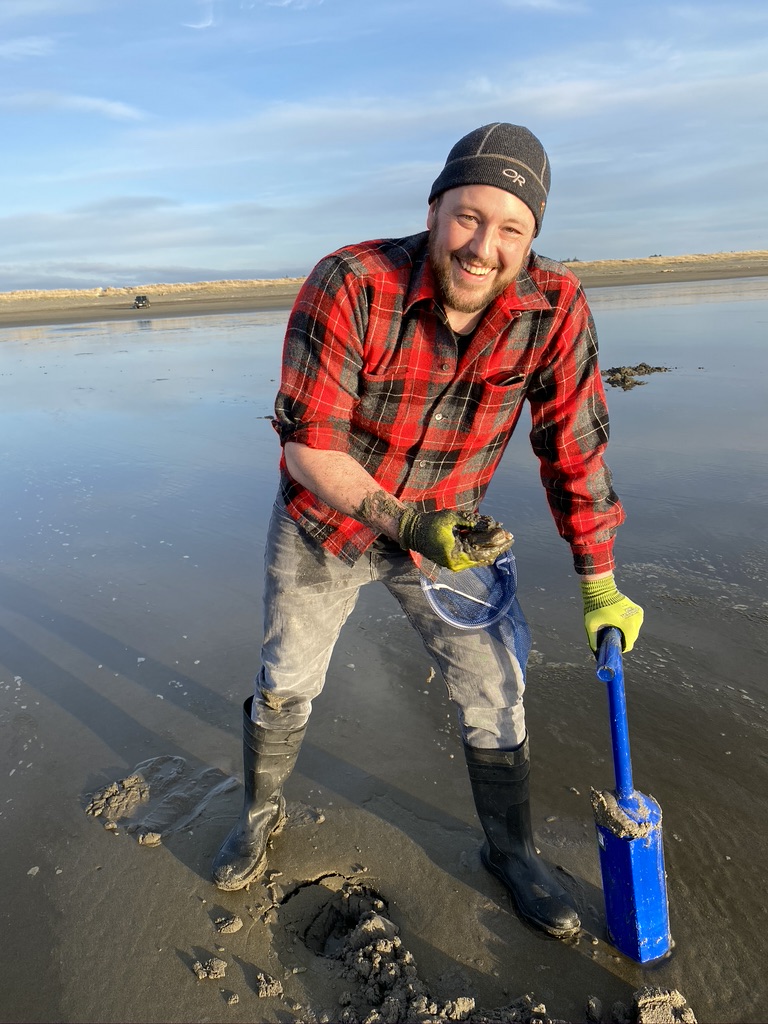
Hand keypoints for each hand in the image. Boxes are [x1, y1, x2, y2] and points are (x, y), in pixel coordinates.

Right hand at [398, 508, 512, 571]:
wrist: (413, 532)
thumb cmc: (431, 523)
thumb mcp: (452, 518)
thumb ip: (473, 522)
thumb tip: (492, 525)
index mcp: (456, 554)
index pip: (482, 550)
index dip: (496, 542)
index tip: (507, 533)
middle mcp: (457, 563)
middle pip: (483, 557)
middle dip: (498, 546)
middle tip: (511, 538)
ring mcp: (455, 564)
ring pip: (479, 559)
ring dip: (492, 549)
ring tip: (505, 541)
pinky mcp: (454, 561)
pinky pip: (472, 559)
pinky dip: (482, 552)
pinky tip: (492, 546)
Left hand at [580, 574, 643, 652]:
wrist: (602, 589)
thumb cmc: (596, 607)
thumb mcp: (591, 625)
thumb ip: (593, 640)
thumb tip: (595, 651)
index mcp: (628, 625)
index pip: (628, 645)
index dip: (620, 648)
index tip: (613, 645)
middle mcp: (636, 621)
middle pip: (631, 638)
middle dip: (623, 639)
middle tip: (612, 635)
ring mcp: (639, 615)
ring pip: (634, 631)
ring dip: (626, 632)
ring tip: (615, 627)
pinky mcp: (639, 610)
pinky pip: (635, 623)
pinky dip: (629, 624)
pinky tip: (619, 621)